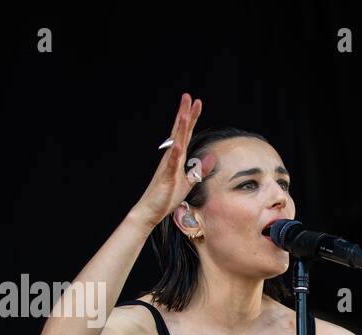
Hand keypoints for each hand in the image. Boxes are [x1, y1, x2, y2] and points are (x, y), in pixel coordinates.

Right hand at [129, 93, 215, 231]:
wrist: (150, 210)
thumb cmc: (167, 197)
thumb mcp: (188, 182)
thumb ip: (198, 170)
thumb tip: (211, 157)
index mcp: (177, 157)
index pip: (186, 134)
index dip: (192, 119)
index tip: (197, 103)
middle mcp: (171, 157)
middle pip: (179, 132)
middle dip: (185, 114)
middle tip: (188, 97)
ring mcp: (168, 166)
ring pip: (176, 143)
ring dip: (180, 128)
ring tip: (184, 113)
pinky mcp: (166, 177)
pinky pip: (172, 164)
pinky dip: (176, 153)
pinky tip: (180, 143)